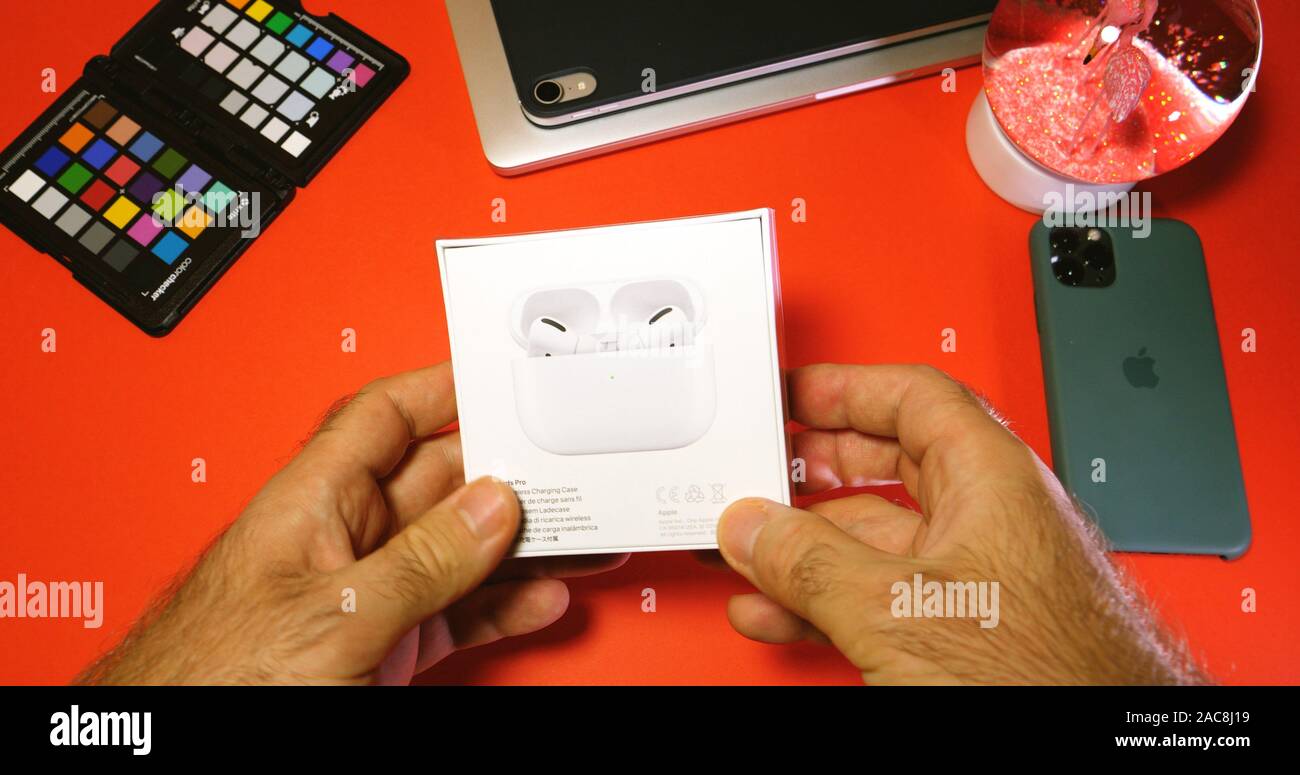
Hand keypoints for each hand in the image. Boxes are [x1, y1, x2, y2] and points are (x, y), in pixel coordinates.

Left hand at [78, 363, 624, 684]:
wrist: (189, 734)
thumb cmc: (217, 675)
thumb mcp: (335, 613)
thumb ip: (419, 560)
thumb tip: (489, 508)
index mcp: (312, 501)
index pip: (384, 416)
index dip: (442, 387)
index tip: (497, 374)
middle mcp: (342, 539)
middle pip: (439, 482)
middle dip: (505, 476)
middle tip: (568, 470)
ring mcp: (367, 592)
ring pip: (460, 551)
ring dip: (520, 547)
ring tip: (578, 536)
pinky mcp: (384, 643)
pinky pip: (457, 610)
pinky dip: (502, 605)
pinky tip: (540, 598)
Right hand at [715, 364, 1203, 684]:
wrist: (1093, 741)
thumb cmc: (1049, 674)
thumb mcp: (899, 609)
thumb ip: (815, 563)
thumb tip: (758, 529)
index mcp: (990, 477)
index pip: (913, 396)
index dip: (845, 388)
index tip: (792, 394)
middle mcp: (991, 517)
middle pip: (890, 464)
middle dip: (817, 468)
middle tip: (766, 468)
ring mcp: (982, 574)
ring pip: (879, 539)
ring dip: (811, 548)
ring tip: (755, 553)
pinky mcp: (971, 626)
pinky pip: (885, 593)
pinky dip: (831, 598)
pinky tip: (783, 612)